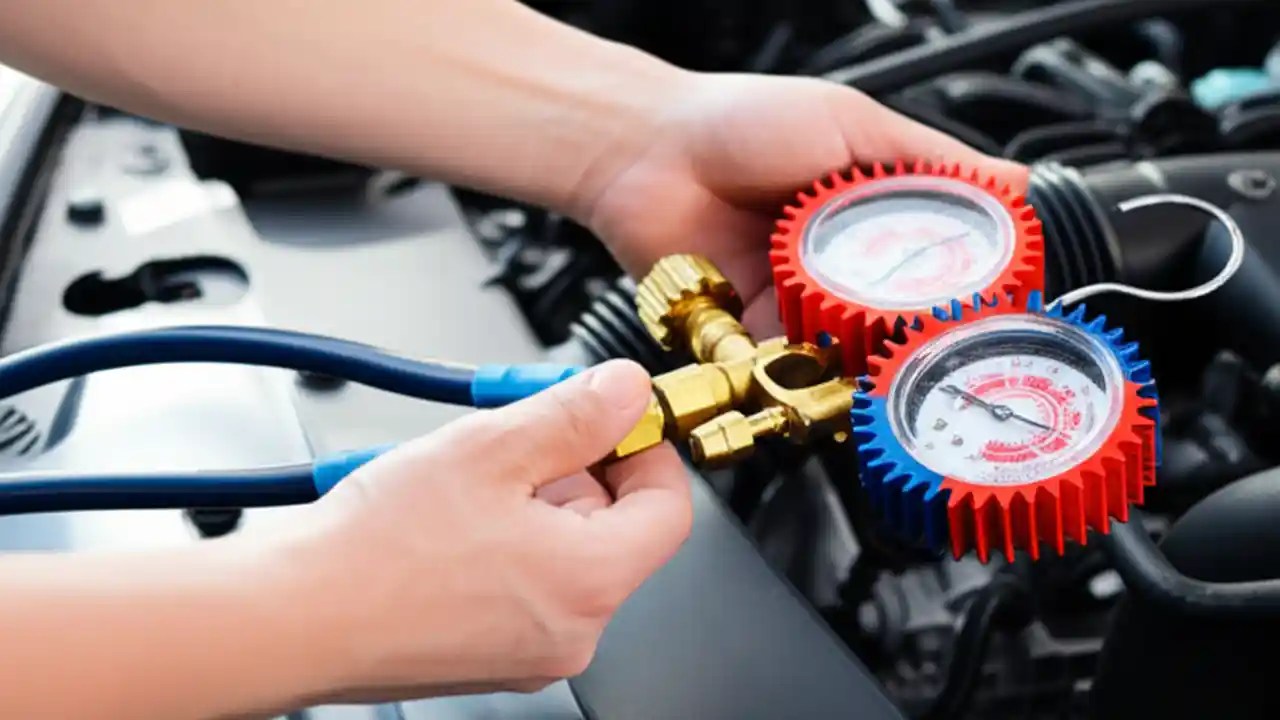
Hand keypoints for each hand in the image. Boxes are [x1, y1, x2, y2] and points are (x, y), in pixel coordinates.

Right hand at [274, 360, 690, 702]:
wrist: (290, 618)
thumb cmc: (375, 551)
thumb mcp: (490, 449)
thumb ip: (574, 414)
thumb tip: (626, 391)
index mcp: (592, 581)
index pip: (670, 506)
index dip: (645, 448)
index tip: (612, 416)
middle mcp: (573, 631)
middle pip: (615, 529)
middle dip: (579, 468)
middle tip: (528, 427)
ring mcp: (529, 652)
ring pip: (564, 555)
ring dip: (535, 499)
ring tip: (474, 470)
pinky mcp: (487, 656)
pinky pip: (524, 585)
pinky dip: (504, 540)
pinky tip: (454, 513)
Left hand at [579, 72, 1028, 334]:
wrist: (646, 151)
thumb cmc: (739, 121)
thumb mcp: (854, 126)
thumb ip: (931, 161)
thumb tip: (1013, 181)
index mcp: (871, 213)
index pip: (937, 266)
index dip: (964, 292)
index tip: (988, 309)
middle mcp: (836, 263)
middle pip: (892, 319)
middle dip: (912, 337)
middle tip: (934, 346)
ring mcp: (794, 300)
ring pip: (841, 350)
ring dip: (859, 361)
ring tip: (880, 365)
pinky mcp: (749, 330)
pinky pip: (783, 365)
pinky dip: (800, 374)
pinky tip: (818, 373)